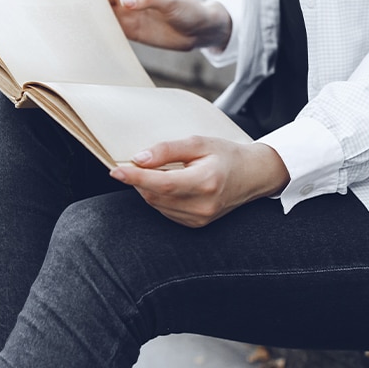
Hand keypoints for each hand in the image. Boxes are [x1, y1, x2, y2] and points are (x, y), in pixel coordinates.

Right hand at [67, 0, 230, 51]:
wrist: (199, 31)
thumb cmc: (187, 9)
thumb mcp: (169, 2)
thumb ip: (146, 0)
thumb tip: (124, 3)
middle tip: (68, 7)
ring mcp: (129, 13)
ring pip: (103, 11)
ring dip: (90, 15)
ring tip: (73, 20)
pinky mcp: (131, 29)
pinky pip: (111, 27)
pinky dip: (100, 29)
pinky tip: (88, 33)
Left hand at [110, 137, 289, 227]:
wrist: (253, 175)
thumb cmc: (226, 155)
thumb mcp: (198, 143)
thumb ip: (167, 150)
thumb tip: (139, 158)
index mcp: (205, 182)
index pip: (162, 183)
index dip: (136, 178)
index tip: (116, 170)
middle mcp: (202, 205)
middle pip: (155, 195)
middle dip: (140, 180)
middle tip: (137, 162)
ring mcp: (199, 218)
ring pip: (157, 204)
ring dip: (148, 188)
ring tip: (160, 171)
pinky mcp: (196, 224)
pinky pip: (165, 211)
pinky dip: (159, 197)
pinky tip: (168, 184)